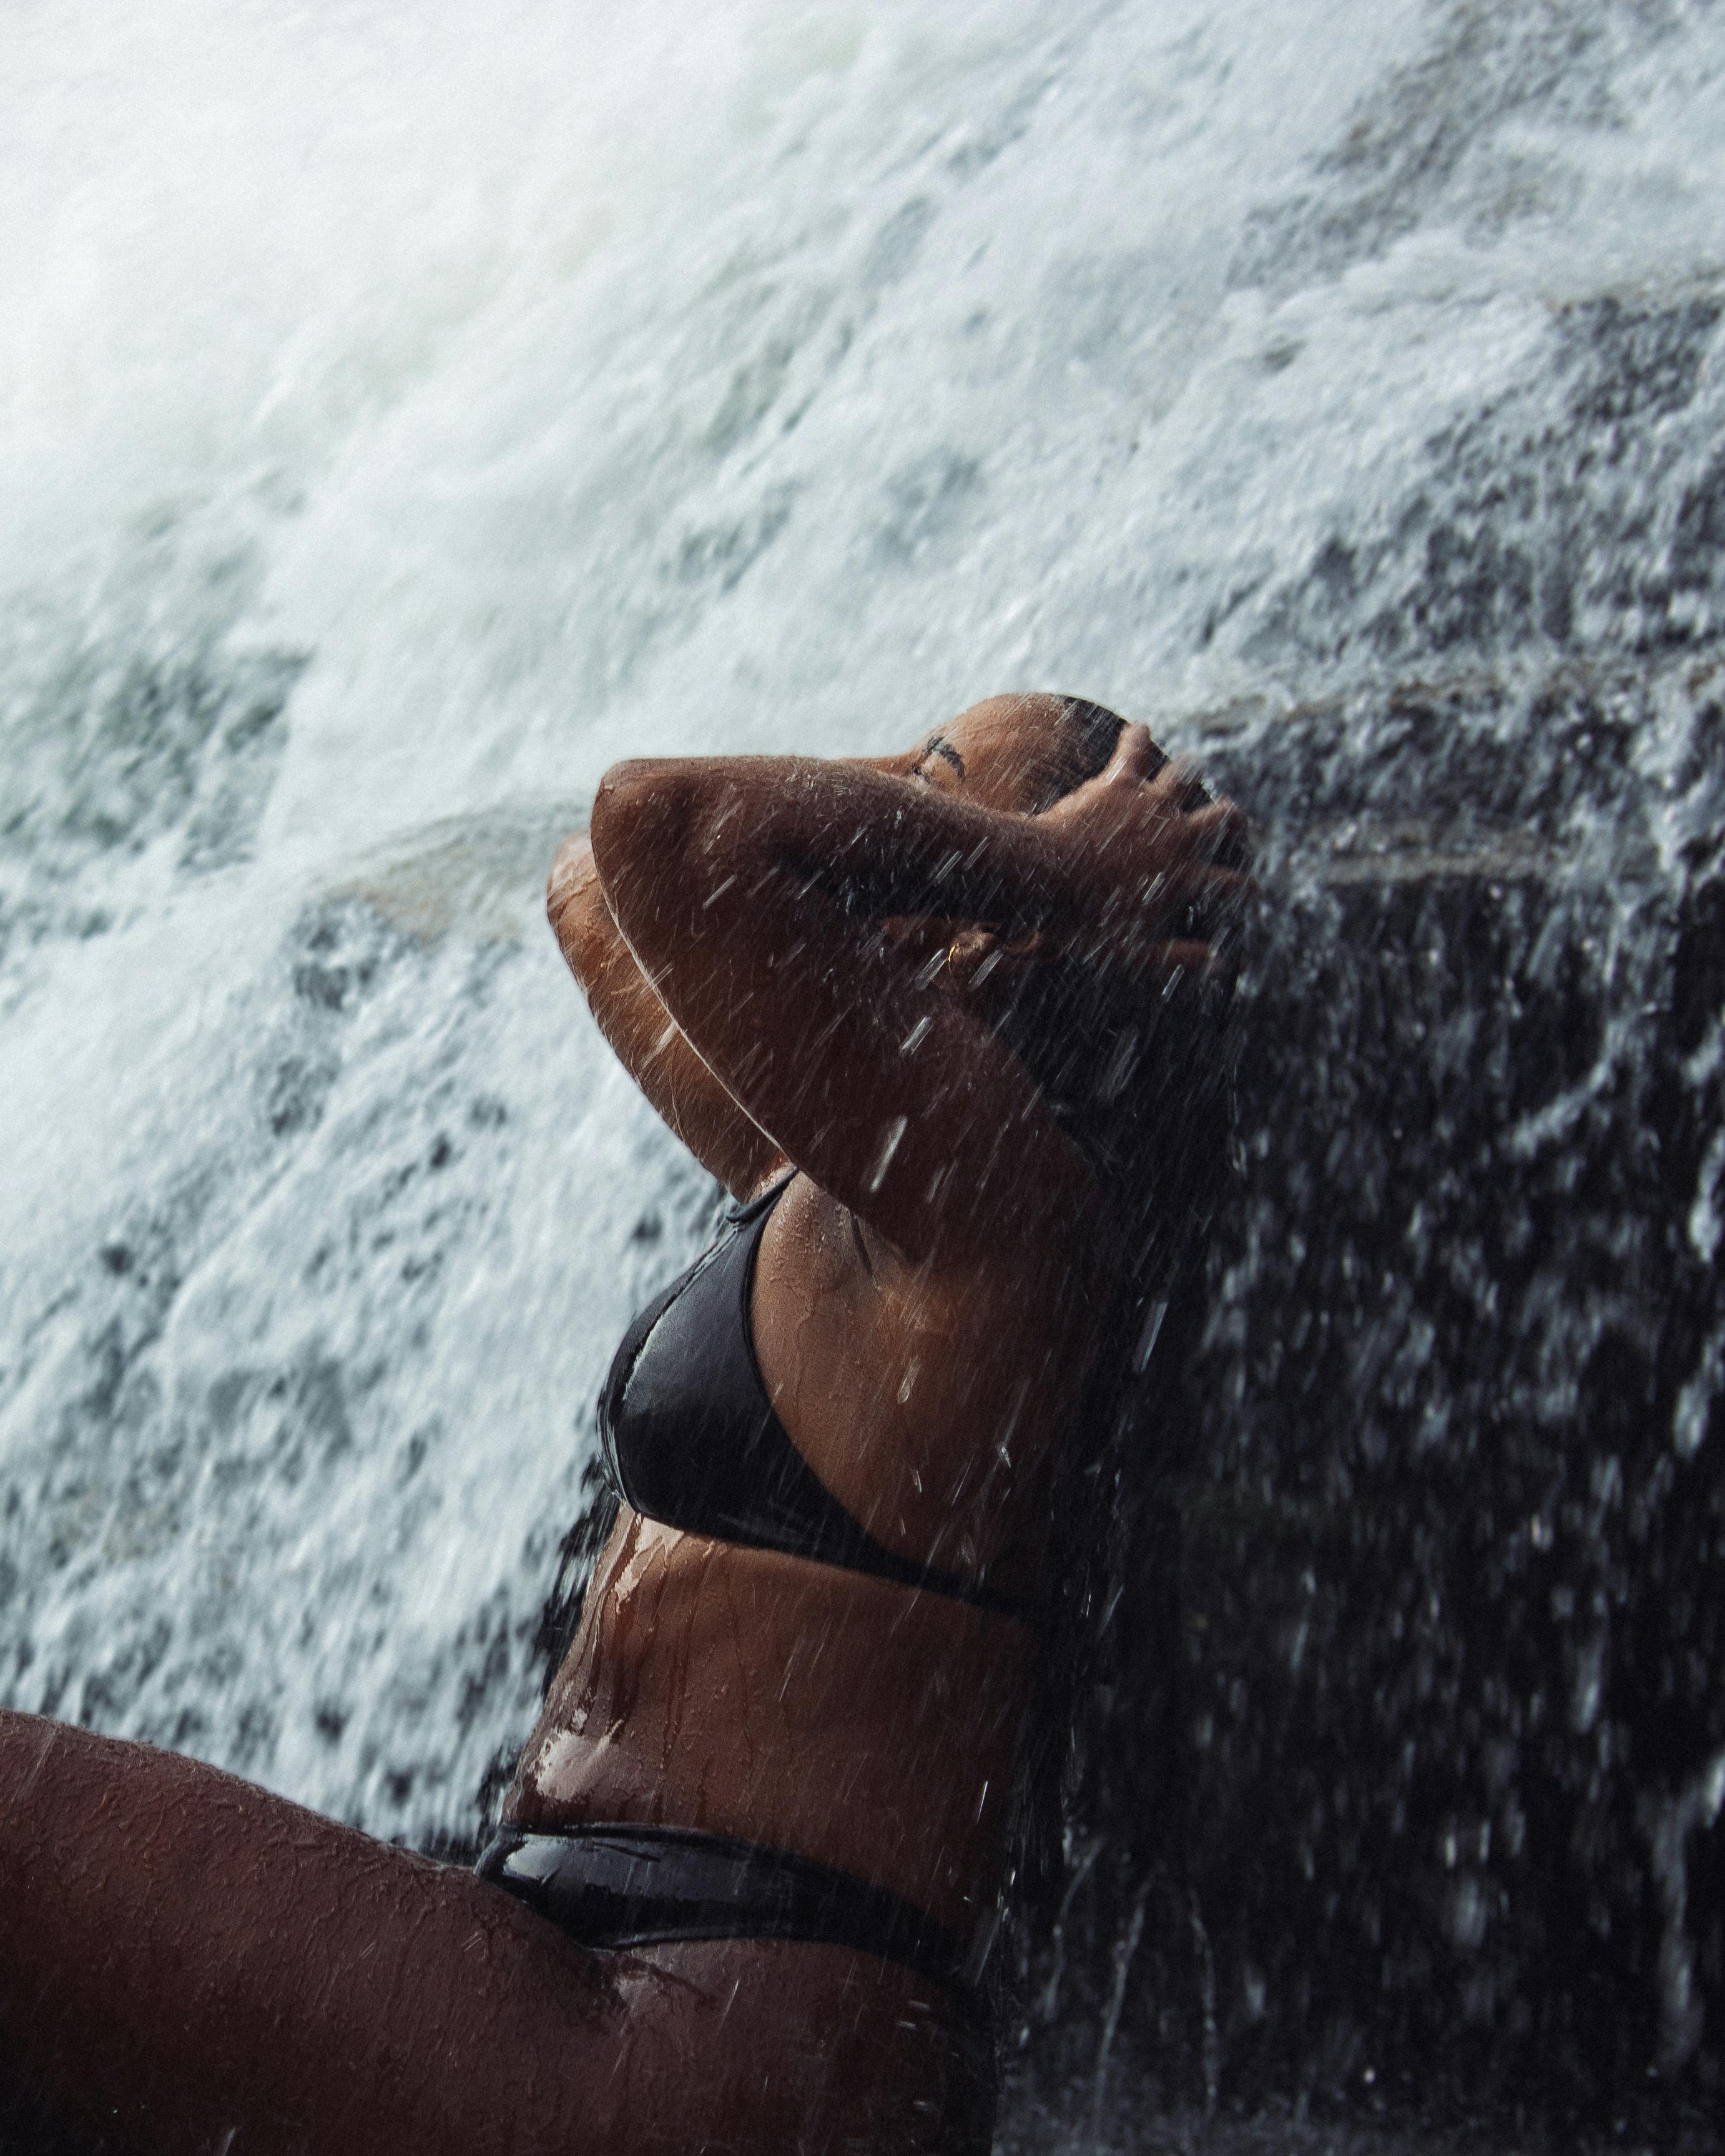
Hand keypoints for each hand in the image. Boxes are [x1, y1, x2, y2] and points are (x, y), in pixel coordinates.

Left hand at [1033, 725, 1249, 981]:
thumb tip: (1219, 964)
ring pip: (1185, 775)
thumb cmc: (1083, 923)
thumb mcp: (1132, 954)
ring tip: (1190, 768)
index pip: (1229, 883)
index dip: (1244, 889)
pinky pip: (1134, 750)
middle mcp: (1176, 834)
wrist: (1043, 879)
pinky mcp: (1119, 783)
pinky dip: (1137, 737)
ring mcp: (1149, 804)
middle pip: (1222, 817)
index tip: (1251, 891)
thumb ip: (1177, 957)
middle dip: (1232, 819)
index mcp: (1182, 876)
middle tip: (1233, 820)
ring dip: (1189, 772)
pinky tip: (1139, 728)